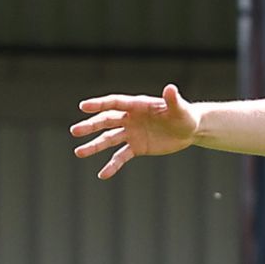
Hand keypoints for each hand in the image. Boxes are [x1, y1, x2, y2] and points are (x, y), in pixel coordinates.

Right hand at [70, 85, 200, 179]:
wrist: (189, 130)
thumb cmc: (185, 115)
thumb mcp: (180, 109)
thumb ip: (173, 100)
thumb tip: (170, 88)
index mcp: (137, 106)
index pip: (115, 103)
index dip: (99, 104)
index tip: (83, 107)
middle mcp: (130, 118)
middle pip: (106, 121)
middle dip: (91, 126)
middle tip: (75, 131)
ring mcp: (131, 133)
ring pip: (109, 139)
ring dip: (94, 145)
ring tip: (79, 152)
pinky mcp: (136, 147)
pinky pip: (121, 157)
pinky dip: (112, 165)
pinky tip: (103, 175)